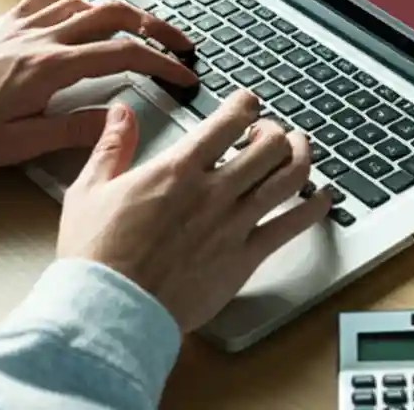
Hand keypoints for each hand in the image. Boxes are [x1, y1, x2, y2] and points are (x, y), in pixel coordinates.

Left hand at [0, 0, 196, 168]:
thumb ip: (75, 129)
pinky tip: (83, 12)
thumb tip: (117, 120)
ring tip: (141, 30)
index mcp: (52, 68)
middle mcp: (44, 38)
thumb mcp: (24, 143)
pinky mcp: (10, 25)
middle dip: (156, 27)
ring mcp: (26, 26)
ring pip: (87, 4)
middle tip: (179, 43)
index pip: (123, 55)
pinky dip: (76, 2)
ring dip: (122, 14)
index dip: (162, 63)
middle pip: (115, 16)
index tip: (183, 74)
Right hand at [57, 91, 333, 332]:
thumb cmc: (95, 256)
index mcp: (178, 170)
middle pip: (269, 144)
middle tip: (273, 132)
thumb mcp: (90, 190)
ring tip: (302, 149)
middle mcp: (213, 191)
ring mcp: (234, 224)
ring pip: (289, 177)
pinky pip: (292, 226)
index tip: (249, 104)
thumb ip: (111, 146)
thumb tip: (121, 113)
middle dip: (276, 131)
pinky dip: (314, 207)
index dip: (247, 104)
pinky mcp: (245, 258)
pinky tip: (322, 197)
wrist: (110, 309)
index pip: (229, 120)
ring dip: (302, 156)